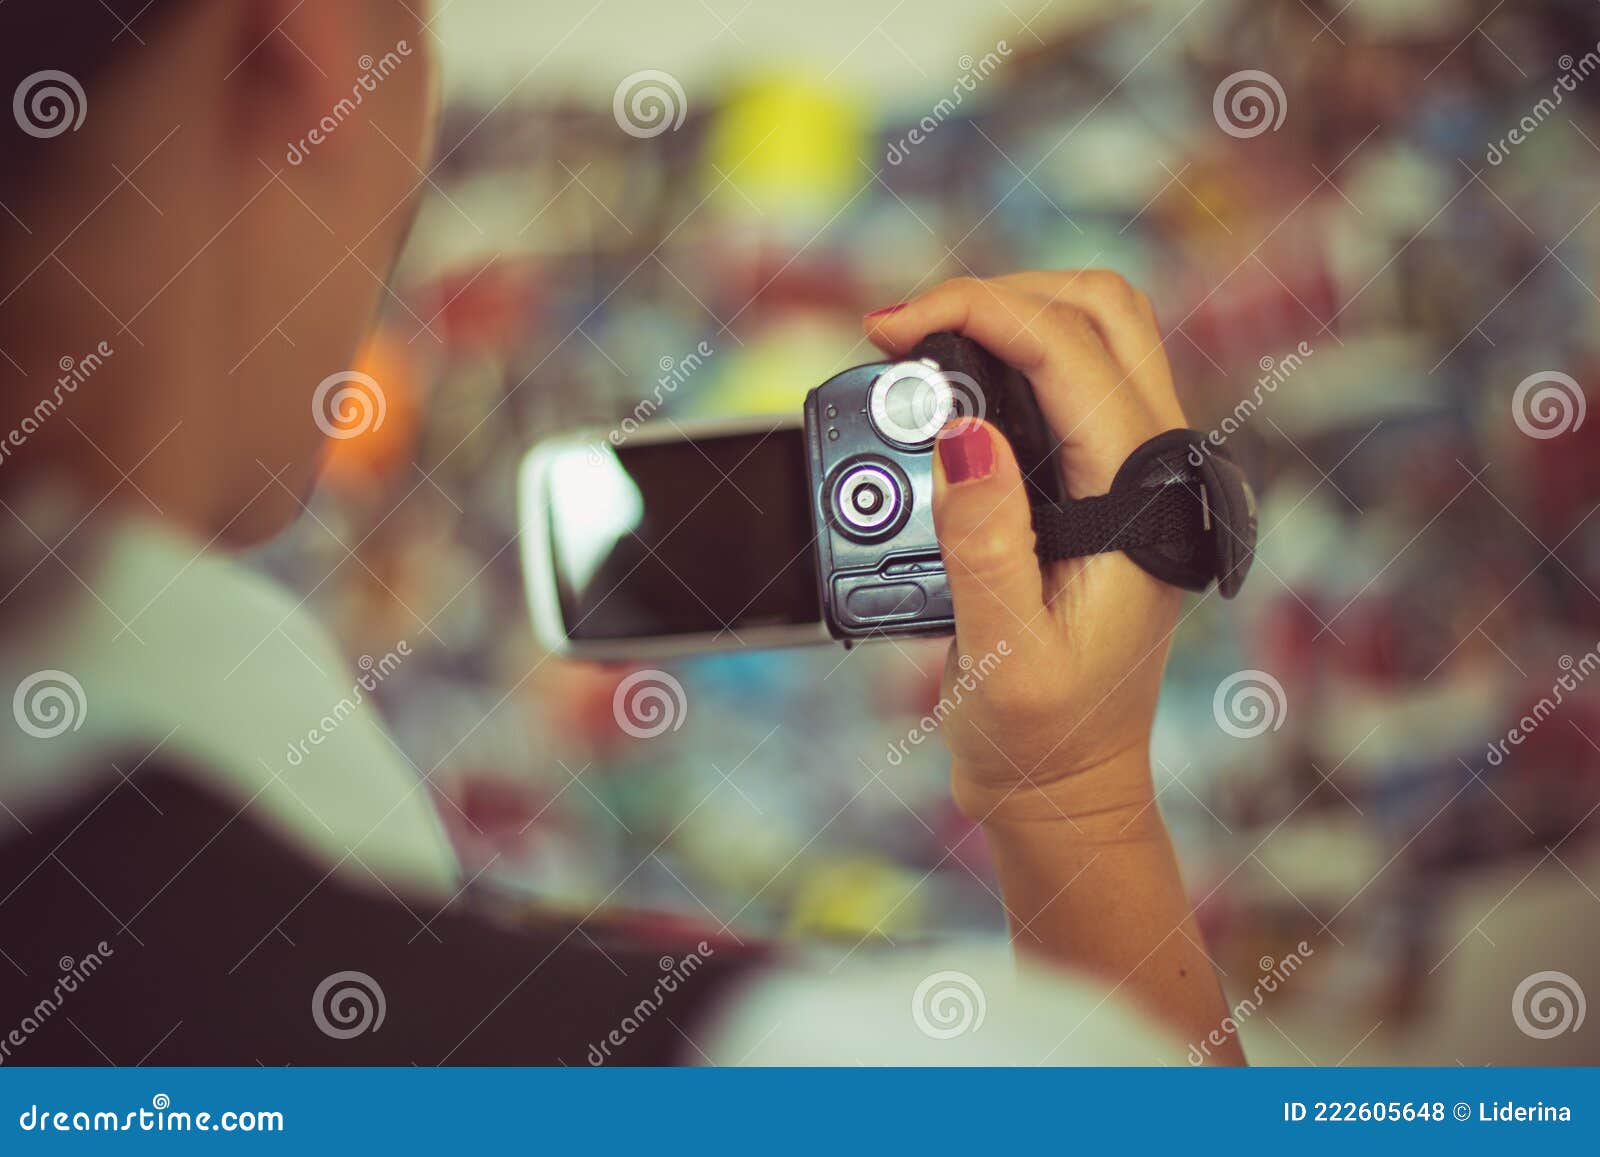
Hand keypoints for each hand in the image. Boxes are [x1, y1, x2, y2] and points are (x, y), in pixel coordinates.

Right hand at [864, 271, 1188, 828]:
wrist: (1066, 787)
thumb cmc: (1040, 738)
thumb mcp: (1003, 652)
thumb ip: (987, 544)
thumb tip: (964, 434)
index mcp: (1144, 504)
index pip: (1072, 353)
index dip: (977, 311)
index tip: (891, 328)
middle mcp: (1154, 472)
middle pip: (1100, 311)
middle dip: (998, 293)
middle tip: (901, 329)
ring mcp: (1133, 473)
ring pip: (1089, 335)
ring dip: (1005, 318)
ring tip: (916, 348)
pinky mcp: (1101, 484)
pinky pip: (1064, 384)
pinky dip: (1004, 361)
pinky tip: (945, 390)